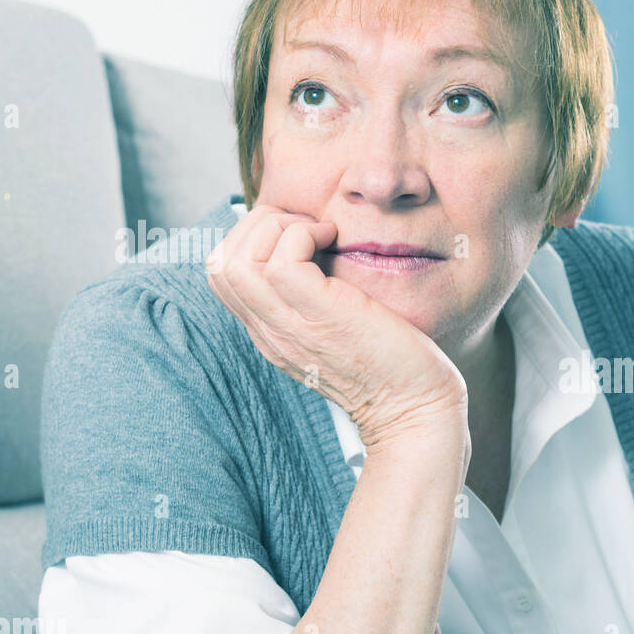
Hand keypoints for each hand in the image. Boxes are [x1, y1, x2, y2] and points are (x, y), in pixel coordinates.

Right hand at [206, 204, 467, 455]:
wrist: (415, 408)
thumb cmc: (392, 363)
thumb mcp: (336, 327)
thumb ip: (313, 299)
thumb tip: (314, 246)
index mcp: (271, 332)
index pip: (222, 275)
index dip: (249, 238)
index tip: (298, 233)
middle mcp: (270, 332)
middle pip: (219, 264)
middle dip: (256, 225)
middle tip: (306, 226)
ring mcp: (290, 327)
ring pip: (239, 261)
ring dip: (278, 228)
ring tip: (319, 233)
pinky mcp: (319, 317)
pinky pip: (283, 262)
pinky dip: (303, 236)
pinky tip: (335, 240)